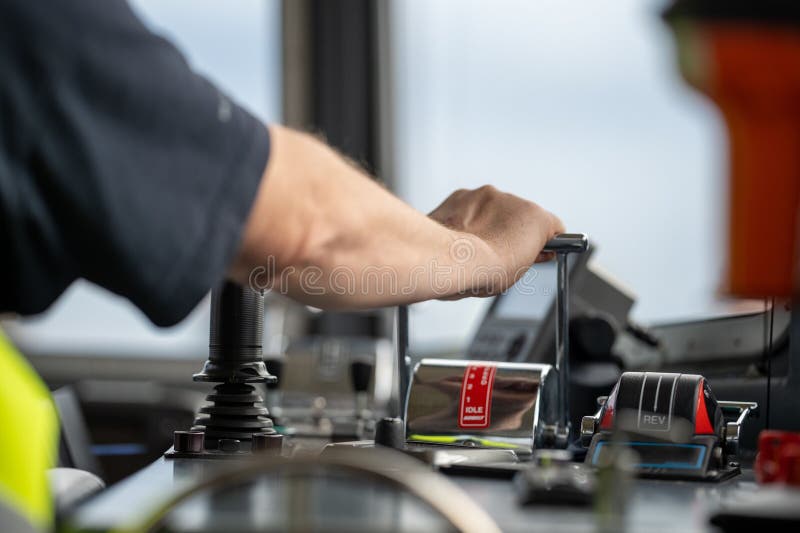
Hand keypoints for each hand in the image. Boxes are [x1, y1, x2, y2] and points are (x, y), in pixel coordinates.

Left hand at [429, 185, 563, 295]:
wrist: (450, 261)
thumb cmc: (484, 271)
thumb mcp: (520, 271)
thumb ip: (531, 255)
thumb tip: (535, 252)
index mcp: (535, 218)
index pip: (552, 226)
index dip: (543, 242)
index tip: (536, 252)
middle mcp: (512, 199)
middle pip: (518, 216)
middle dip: (510, 232)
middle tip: (498, 254)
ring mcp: (485, 195)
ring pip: (491, 209)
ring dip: (486, 223)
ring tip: (474, 248)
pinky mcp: (460, 195)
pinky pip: (468, 207)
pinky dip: (465, 219)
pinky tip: (458, 238)